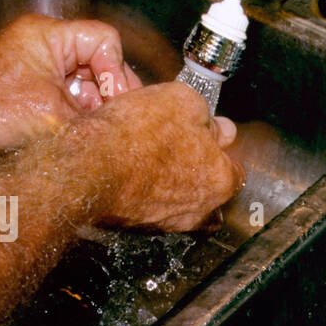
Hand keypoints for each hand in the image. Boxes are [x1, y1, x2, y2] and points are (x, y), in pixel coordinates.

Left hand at [0, 14, 143, 162]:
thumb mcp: (52, 116)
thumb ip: (95, 121)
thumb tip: (122, 133)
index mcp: (48, 37)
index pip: (105, 41)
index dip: (118, 73)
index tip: (115, 104)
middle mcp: (44, 51)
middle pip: (99, 68)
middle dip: (108, 98)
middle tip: (113, 126)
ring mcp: (38, 77)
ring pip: (85, 93)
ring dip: (91, 117)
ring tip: (91, 139)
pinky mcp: (31, 102)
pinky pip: (67, 110)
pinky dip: (74, 128)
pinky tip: (76, 145)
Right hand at [69, 81, 244, 231]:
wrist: (89, 166)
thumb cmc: (137, 136)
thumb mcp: (182, 100)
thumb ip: (205, 113)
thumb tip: (212, 121)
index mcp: (221, 180)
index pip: (236, 170)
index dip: (220, 148)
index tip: (209, 135)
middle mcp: (200, 209)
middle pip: (208, 186)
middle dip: (197, 165)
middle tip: (177, 142)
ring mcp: (169, 221)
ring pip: (179, 198)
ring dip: (169, 178)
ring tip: (149, 153)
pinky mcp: (140, 226)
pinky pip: (151, 206)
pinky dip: (145, 190)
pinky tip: (131, 169)